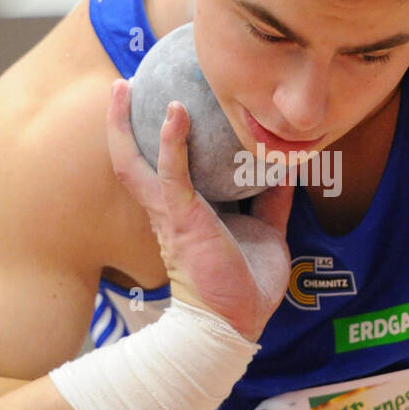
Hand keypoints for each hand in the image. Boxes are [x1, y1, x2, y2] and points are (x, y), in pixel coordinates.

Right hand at [105, 79, 292, 341]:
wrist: (234, 323)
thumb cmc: (245, 284)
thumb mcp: (267, 231)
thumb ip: (274, 199)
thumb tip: (289, 167)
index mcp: (185, 213)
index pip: (162, 168)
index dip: (155, 137)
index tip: (159, 101)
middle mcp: (169, 209)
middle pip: (131, 160)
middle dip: (119, 124)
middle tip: (122, 86)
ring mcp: (171, 213)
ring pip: (133, 162)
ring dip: (123, 124)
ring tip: (123, 86)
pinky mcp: (182, 217)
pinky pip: (171, 172)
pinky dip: (172, 141)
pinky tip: (176, 111)